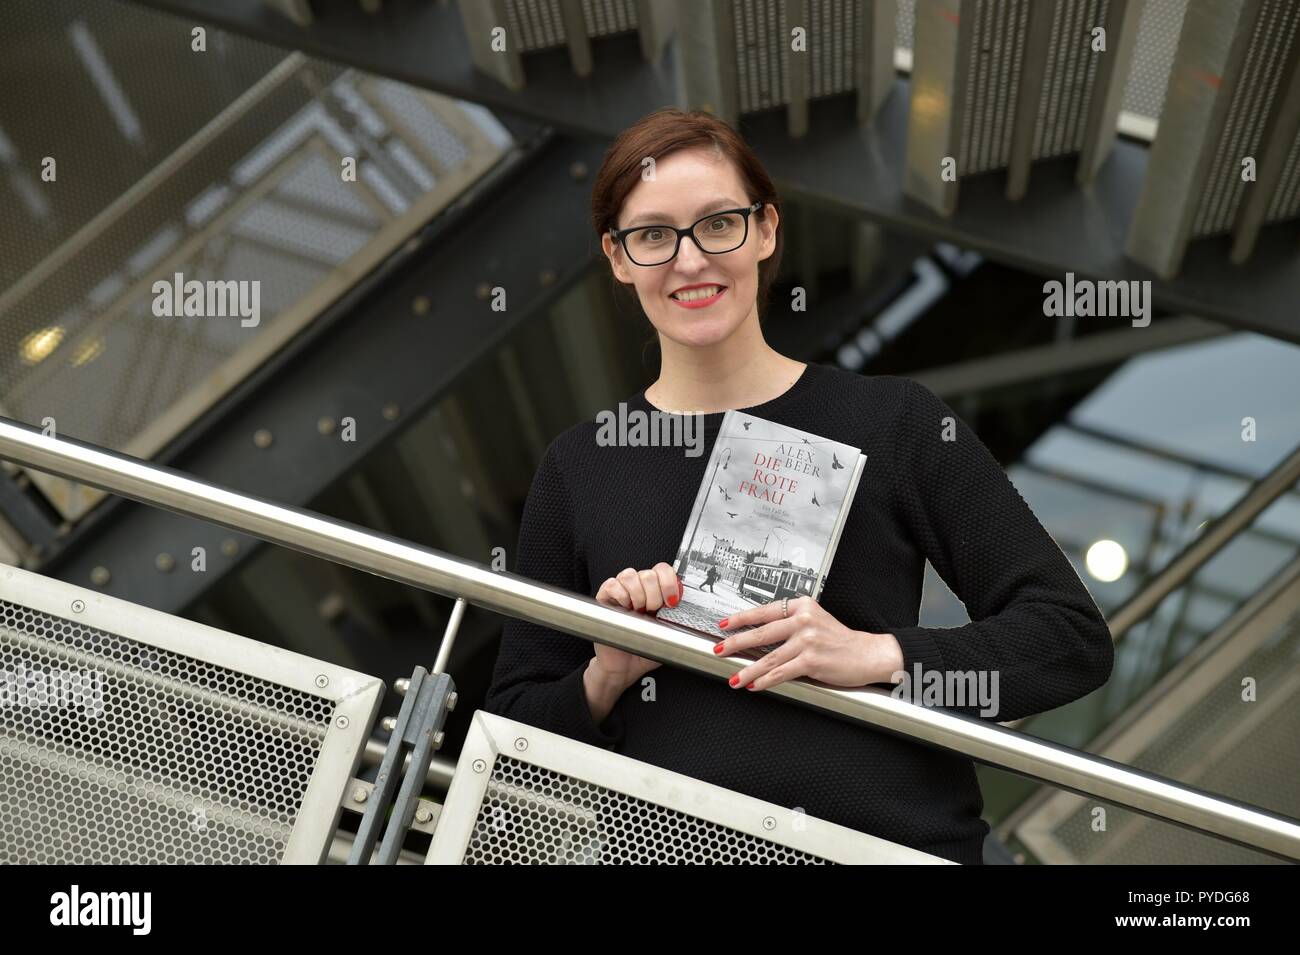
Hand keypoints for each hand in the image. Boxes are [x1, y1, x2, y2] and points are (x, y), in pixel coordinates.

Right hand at [591, 562, 680, 686]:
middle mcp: (638, 587)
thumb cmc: (645, 648)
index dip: (669, 582)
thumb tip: (692, 612)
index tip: (672, 602)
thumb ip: (679, 620)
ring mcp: (621, 590)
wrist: (624, 666)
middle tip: (652, 612)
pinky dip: (621, 595)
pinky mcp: (604, 597)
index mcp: (655, 591)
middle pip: (648, 574)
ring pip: (630, 575)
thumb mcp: (669, 634)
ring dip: (638, 595)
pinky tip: (625, 608)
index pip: (663, 570)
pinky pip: (612, 584)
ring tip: (638, 612)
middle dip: (654, 595)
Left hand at [715, 596, 902, 691]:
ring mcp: (808, 640)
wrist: (868, 653)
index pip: (764, 611)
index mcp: (802, 606)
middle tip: (719, 650)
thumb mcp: (815, 620)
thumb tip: (758, 636)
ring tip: (734, 677)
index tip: (724, 624)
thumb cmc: (840, 640)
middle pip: (761, 633)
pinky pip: (782, 673)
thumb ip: (790, 623)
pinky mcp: (812, 660)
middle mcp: (803, 620)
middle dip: (735, 643)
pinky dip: (766, 680)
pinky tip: (754, 685)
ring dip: (747, 670)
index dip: (741, 619)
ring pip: (769, 658)